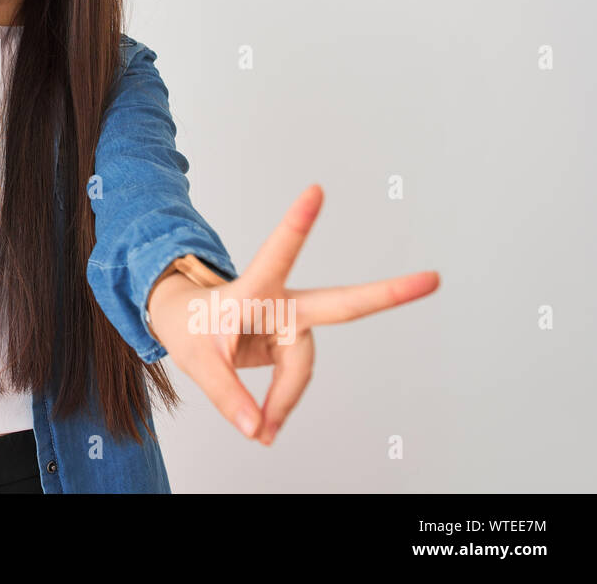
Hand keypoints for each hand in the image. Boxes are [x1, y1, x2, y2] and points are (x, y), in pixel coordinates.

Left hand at [146, 184, 439, 444]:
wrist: (187, 325)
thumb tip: (259, 430)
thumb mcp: (197, 362)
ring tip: (263, 432)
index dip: (297, 224)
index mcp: (255, 289)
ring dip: (283, 400)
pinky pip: (294, 381)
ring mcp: (292, 323)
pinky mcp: (292, 342)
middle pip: (341, 304)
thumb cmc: (191, 329)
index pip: (278, 254)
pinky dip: (281, 404)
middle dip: (388, 294)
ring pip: (301, 370)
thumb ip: (227, 397)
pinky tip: (267, 425)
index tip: (315, 189)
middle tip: (433, 279)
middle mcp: (283, 302)